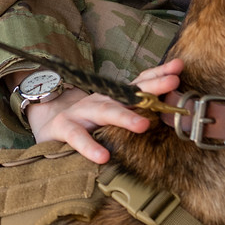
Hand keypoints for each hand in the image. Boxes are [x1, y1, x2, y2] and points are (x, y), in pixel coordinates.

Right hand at [24, 59, 182, 163]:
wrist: (45, 120)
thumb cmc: (85, 121)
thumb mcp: (110, 112)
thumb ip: (133, 110)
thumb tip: (168, 110)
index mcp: (114, 97)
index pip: (139, 82)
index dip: (159, 74)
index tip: (179, 67)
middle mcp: (100, 100)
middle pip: (128, 91)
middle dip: (152, 86)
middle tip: (173, 83)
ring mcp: (81, 112)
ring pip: (105, 111)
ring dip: (124, 117)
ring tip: (143, 125)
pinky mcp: (63, 128)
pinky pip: (77, 138)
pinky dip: (89, 147)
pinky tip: (103, 157)